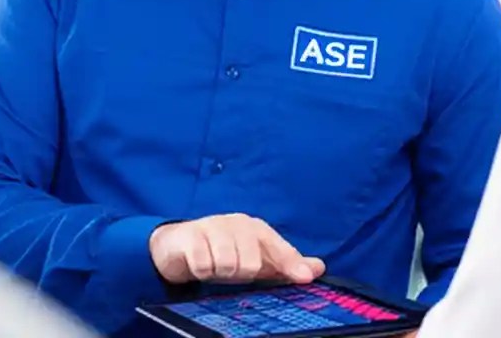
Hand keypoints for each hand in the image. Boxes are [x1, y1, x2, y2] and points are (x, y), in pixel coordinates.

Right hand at [149, 213, 325, 284]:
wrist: (180, 244)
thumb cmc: (224, 252)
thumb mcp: (256, 259)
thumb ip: (286, 263)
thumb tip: (319, 268)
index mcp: (256, 228)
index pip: (278, 247)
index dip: (291, 263)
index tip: (304, 278)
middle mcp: (236, 223)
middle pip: (250, 263)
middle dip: (240, 273)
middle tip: (231, 269)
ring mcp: (212, 226)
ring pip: (227, 264)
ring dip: (220, 273)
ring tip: (214, 266)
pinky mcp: (190, 236)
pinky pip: (203, 265)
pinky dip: (202, 270)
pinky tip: (199, 264)